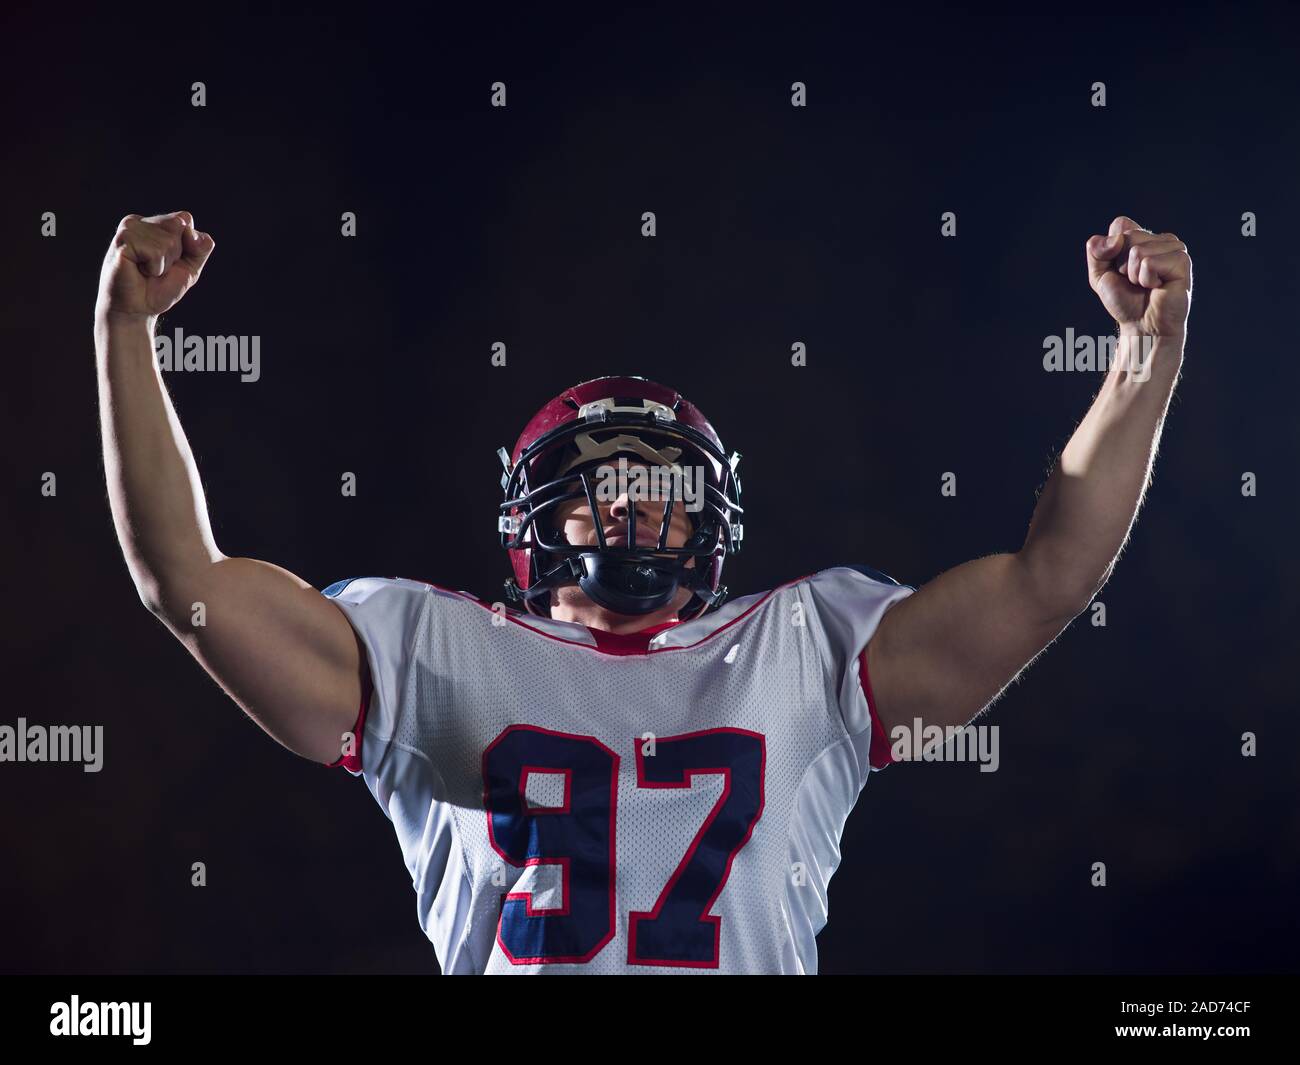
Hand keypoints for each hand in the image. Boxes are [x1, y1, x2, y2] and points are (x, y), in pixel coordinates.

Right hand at [96, 211, 213, 320]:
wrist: (138, 309)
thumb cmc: (159, 288)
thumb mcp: (190, 267)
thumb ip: (201, 247)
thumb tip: (191, 231)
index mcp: (155, 223)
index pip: (186, 219)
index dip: (188, 244)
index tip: (171, 261)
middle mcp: (141, 221)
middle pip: (179, 226)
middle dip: (176, 254)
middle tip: (157, 268)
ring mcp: (129, 228)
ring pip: (168, 241)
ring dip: (163, 264)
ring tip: (147, 270)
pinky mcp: (122, 240)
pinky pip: (155, 252)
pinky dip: (154, 268)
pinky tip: (139, 270)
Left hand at [1086, 215, 1191, 338]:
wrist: (1141, 325)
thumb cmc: (1124, 300)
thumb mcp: (1099, 274)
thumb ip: (1096, 251)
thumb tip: (1115, 239)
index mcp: (1143, 237)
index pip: (1120, 225)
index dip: (1110, 250)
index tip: (1118, 270)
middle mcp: (1160, 239)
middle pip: (1128, 237)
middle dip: (1122, 265)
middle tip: (1134, 282)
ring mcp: (1174, 248)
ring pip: (1138, 250)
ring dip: (1134, 274)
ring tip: (1145, 285)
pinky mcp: (1182, 261)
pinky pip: (1150, 263)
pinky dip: (1146, 279)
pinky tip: (1157, 287)